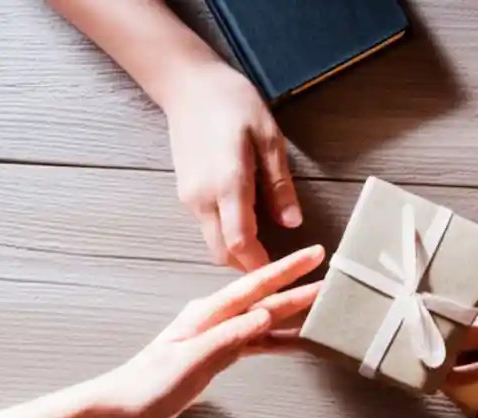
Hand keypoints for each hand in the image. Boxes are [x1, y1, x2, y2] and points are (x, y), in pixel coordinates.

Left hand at [94, 245, 323, 417]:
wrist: (125, 407)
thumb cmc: (149, 384)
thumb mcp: (190, 361)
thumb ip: (227, 337)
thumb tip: (263, 316)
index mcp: (207, 313)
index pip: (255, 286)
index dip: (286, 270)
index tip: (314, 256)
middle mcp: (215, 319)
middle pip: (265, 301)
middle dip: (298, 289)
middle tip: (332, 282)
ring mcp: (218, 336)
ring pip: (264, 321)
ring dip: (291, 315)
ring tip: (322, 310)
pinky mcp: (218, 355)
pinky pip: (256, 342)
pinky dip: (278, 341)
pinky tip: (297, 342)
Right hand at [164, 62, 302, 269]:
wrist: (188, 85)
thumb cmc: (233, 103)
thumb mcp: (269, 137)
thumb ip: (279, 184)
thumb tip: (292, 222)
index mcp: (227, 184)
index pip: (240, 242)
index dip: (260, 264)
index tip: (283, 272)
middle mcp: (203, 198)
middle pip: (221, 252)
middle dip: (247, 266)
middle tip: (277, 269)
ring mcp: (189, 198)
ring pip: (211, 243)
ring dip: (235, 253)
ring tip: (265, 251)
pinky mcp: (185, 194)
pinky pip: (206, 227)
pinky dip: (225, 237)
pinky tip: (245, 228)